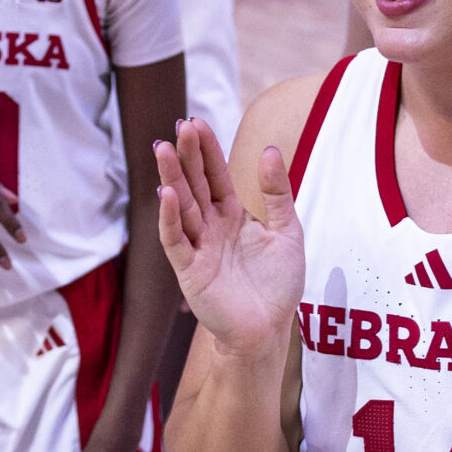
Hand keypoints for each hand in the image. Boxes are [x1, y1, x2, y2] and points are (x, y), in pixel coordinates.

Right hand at [155, 118, 305, 357]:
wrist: (270, 329)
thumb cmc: (279, 284)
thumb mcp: (287, 231)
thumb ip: (278, 193)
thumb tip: (270, 150)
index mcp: (232, 215)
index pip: (215, 176)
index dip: (207, 150)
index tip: (196, 122)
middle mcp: (210, 227)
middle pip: (195, 185)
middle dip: (187, 156)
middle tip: (180, 125)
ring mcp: (198, 248)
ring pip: (181, 207)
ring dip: (172, 178)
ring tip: (164, 149)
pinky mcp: (190, 271)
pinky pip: (176, 241)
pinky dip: (169, 218)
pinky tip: (166, 194)